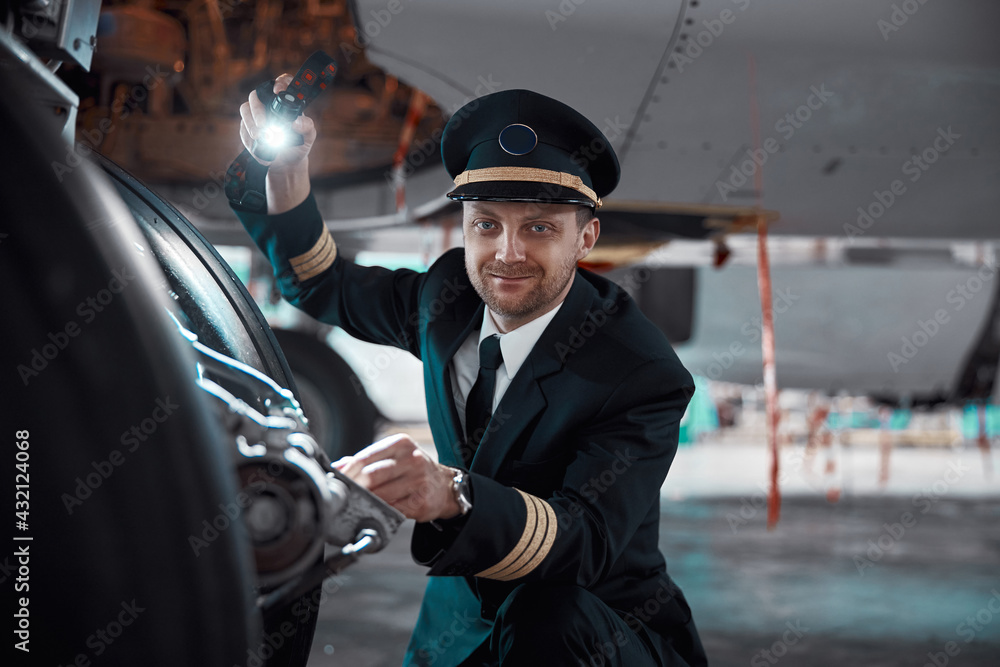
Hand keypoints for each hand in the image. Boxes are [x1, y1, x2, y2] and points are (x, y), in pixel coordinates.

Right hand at [238, 73, 316, 212]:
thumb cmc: (299, 145)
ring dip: (250, 124)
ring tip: (261, 139)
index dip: (280, 82)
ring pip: (245, 109)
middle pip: (256, 95)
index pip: (282, 83)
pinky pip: (242, 127)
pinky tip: (258, 148)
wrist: (286, 163)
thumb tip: (297, 122)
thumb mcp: (308, 138)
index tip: (278, 91)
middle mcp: (268, 104)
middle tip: (264, 126)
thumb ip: (307, 128)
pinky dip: (248, 138)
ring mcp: (255, 114)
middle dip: (257, 110)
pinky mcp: (247, 126)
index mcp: (285, 102)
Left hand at [334, 434, 461, 522]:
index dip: (347, 471)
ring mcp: (418, 480)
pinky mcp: (421, 501)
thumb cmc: (414, 469)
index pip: (366, 457)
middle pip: (372, 475)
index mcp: (401, 444)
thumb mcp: (394, 456)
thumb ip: (367, 459)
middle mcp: (412, 459)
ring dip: (365, 501)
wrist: (444, 485)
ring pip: (381, 494)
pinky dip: (380, 511)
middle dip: (354, 487)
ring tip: (356, 503)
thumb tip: (338, 466)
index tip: (335, 480)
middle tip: (341, 495)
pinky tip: (375, 510)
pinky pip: (392, 508)